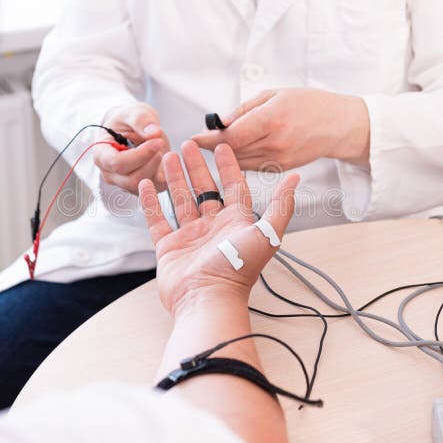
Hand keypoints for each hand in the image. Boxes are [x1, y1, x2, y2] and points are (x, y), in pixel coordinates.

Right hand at [94, 103, 169, 193]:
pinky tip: (167, 160)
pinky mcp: (140, 187)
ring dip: (159, 169)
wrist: (131, 129)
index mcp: (101, 155)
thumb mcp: (133, 112)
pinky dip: (165, 175)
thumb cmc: (127, 120)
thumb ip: (141, 119)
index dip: (140, 154)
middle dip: (151, 163)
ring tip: (163, 149)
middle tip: (162, 144)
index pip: (118, 163)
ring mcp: (124, 183)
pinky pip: (155, 187)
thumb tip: (154, 132)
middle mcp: (110, 174)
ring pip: (145, 186)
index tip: (157, 140)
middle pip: (132, 179)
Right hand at [139, 140, 298, 315]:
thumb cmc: (238, 269)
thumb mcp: (267, 233)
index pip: (232, 187)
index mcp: (236, 223)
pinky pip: (158, 220)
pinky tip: (146, 184)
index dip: (228, 166)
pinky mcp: (169, 247)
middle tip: (188, 143)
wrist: (208, 299)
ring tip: (166, 156)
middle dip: (196, 167)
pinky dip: (151, 202)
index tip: (222, 145)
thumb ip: (281, 205)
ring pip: (180, 201)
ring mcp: (190, 237)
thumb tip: (296, 178)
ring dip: (175, 178)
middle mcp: (213, 228)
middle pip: (204, 189)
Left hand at [191, 88, 370, 170]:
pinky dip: (239, 159)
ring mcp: (279, 160)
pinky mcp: (282, 169)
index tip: (192, 138)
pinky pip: (252, 166)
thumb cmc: (308, 103)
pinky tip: (233, 152)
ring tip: (210, 146)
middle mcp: (275, 144)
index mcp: (272, 120)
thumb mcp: (275, 94)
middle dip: (211, 147)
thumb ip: (245, 109)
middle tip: (195, 143)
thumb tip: (219, 123)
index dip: (208, 139)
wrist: (340, 125)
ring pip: (240, 161)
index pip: (231, 135)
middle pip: (232, 151)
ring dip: (223, 155)